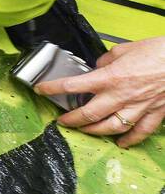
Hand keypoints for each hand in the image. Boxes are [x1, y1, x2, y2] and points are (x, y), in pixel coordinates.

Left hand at [40, 36, 164, 148]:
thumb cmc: (158, 51)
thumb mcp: (124, 49)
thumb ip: (107, 60)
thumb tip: (100, 66)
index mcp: (110, 78)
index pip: (73, 86)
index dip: (53, 88)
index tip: (41, 90)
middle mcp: (120, 96)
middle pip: (89, 114)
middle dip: (72, 119)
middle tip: (62, 120)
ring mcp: (138, 107)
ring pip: (111, 127)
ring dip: (95, 131)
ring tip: (84, 131)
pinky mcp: (155, 113)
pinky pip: (140, 131)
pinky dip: (129, 140)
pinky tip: (120, 143)